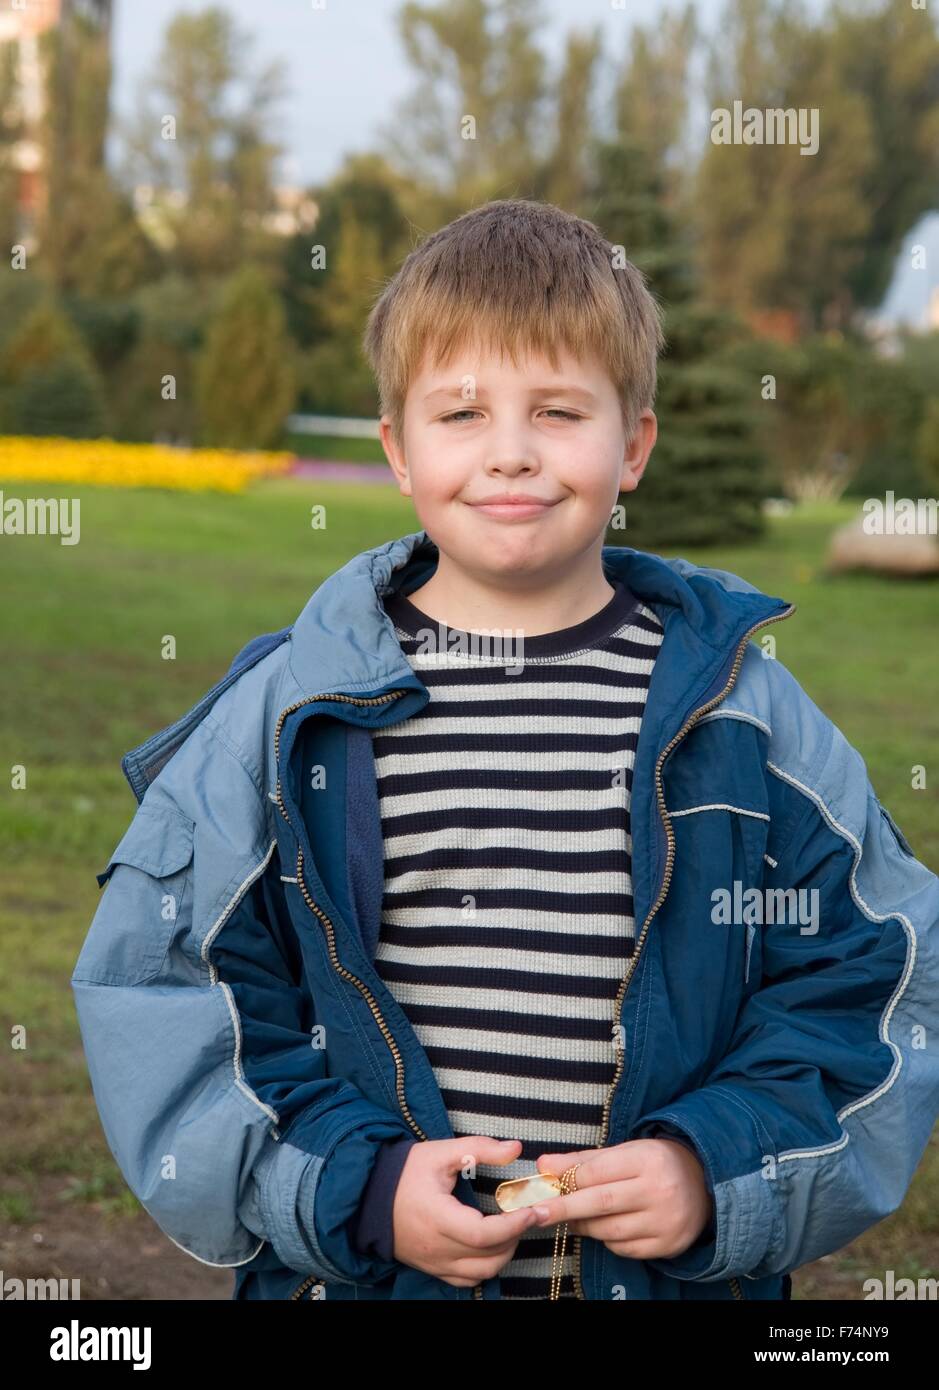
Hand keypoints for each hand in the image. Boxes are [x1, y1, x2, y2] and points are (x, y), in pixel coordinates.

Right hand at [392, 1136, 538, 1286]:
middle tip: (528, 1215)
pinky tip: (491, 1246)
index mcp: (438, 1217)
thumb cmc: (405, 1171)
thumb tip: (516, 1149)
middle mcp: (437, 1247)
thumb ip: (480, 1148)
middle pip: (488, 1257)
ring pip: (481, 1273)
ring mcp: (434, 1262)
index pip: (484, 1234)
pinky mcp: (431, 1268)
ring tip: (512, 1228)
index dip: (514, 1225)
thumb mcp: (441, 1152)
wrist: (368, 1195)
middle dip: (516, 1237)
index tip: (533, 1210)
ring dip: (503, 1254)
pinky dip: (485, 1268)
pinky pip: (466, 1280)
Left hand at [529, 1138, 714, 1260]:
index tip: (541, 1185)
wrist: (704, 1183)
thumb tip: (543, 1165)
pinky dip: (607, 1239)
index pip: (596, 1173)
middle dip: (564, 1208)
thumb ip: (583, 1160)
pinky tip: (605, 1227)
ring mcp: (665, 1222)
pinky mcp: (667, 1245)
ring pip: (609, 1230)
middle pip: (600, 1203)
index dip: (565, 1180)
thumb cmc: (654, 1163)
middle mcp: (659, 1191)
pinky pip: (624, 1248)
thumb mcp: (624, 1151)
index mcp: (647, 1160)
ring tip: (572, 1217)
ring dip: (583, 1225)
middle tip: (536, 1212)